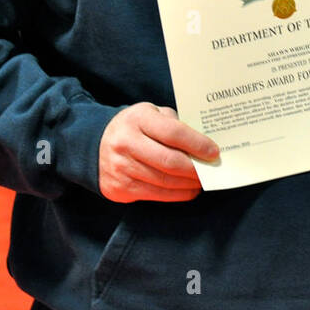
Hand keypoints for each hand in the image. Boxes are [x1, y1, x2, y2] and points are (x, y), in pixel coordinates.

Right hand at [98, 103, 219, 203]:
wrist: (95, 144)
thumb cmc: (134, 127)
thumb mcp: (152, 114)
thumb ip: (174, 124)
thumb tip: (204, 144)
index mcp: (138, 119)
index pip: (174, 133)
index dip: (198, 144)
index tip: (214, 152)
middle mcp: (126, 143)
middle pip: (170, 162)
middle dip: (196, 169)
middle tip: (211, 170)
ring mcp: (121, 168)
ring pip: (165, 182)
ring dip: (189, 184)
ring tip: (202, 181)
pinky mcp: (120, 188)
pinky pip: (156, 195)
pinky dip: (177, 194)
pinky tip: (188, 189)